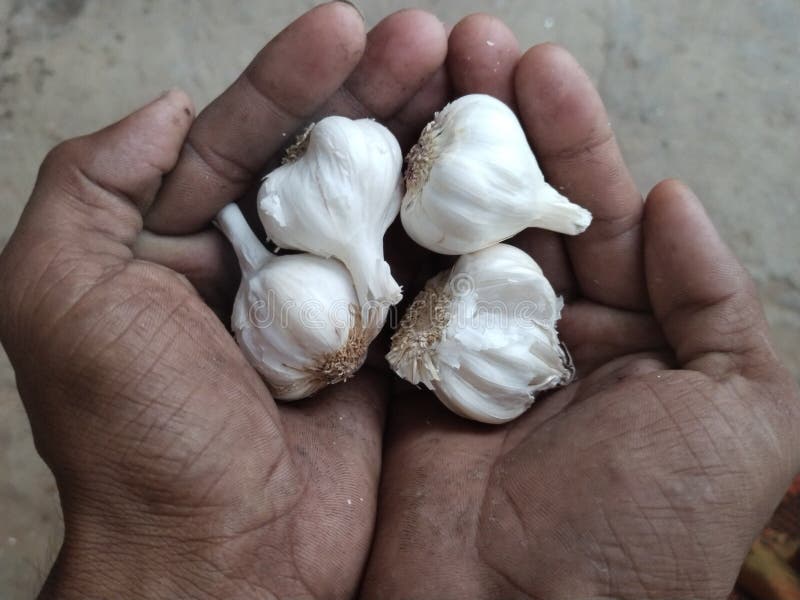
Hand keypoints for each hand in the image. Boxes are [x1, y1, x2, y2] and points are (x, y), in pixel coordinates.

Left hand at [0, 4, 450, 597]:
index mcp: (175, 247)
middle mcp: (252, 270)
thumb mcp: (59, 299)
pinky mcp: (377, 352)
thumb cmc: (137, 440)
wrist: (222, 564)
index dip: (292, 79)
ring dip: (420, 145)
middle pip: (321, 160)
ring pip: (376, 207)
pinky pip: (416, 276)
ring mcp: (323, 309)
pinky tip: (482, 178)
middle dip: (373, 94)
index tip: (347, 27)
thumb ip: (90, 188)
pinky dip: (448, 228)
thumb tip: (166, 109)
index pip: (240, 138)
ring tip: (469, 84)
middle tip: (430, 42)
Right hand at [362, 15, 799, 599]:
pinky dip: (390, 233)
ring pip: (456, 237)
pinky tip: (375, 167)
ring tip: (416, 76)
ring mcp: (474, 350)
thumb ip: (716, 302)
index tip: (538, 66)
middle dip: (496, 125)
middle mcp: (551, 333)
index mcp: (632, 335)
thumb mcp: (742, 412)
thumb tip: (676, 199)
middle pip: (520, 210)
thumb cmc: (647, 529)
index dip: (571, 138)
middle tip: (463, 45)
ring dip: (439, 160)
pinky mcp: (411, 375)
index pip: (600, 213)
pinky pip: (402, 293)